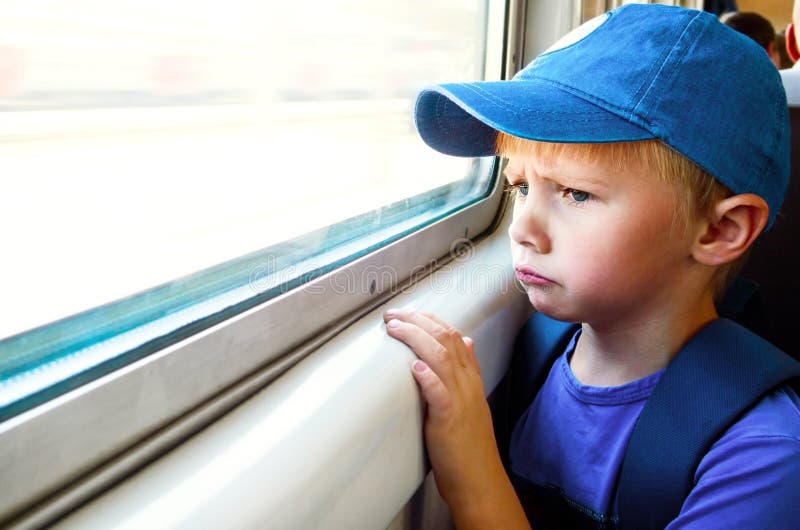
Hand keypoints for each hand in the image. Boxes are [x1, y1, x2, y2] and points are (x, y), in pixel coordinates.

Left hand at [384, 309, 527, 527]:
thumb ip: (468, 371)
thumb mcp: (471, 401)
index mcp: (471, 379)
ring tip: (396, 329)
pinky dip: (428, 378)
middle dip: (418, 321)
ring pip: (442, 359)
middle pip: (447, 339)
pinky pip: (440, 394)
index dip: (429, 319)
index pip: (454, 335)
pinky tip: (414, 367)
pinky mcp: (450, 421)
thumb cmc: (469, 446)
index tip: (407, 313)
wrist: (479, 481)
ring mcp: (460, 401)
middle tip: (393, 315)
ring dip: (416, 339)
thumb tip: (466, 342)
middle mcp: (467, 385)